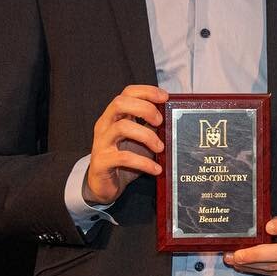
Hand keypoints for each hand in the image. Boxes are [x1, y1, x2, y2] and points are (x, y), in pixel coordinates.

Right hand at [83, 85, 167, 205]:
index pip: (127, 93)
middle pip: (120, 103)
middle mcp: (105, 125)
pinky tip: (156, 169)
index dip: (146, 91)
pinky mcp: (102, 161)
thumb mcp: (140, 139)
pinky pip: (124, 157)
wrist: (104, 184)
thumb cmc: (125, 157)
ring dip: (147, 136)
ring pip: (121, 127)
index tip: (165, 97)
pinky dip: (144, 162)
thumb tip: (174, 117)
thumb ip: (151, 126)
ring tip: (161, 148)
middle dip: (145, 108)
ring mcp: (101, 142)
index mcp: (115, 116)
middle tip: (160, 122)